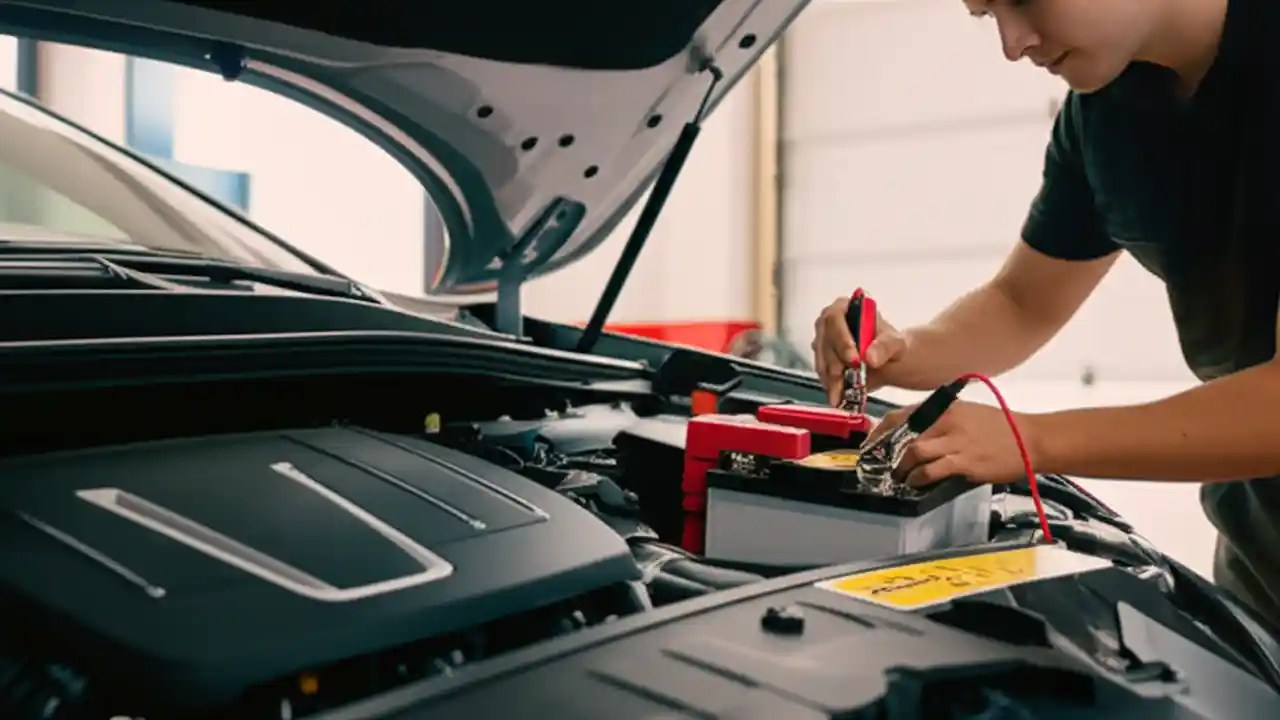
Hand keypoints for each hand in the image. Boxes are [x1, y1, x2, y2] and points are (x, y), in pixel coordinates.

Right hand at [811, 295, 908, 405]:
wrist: (887, 359)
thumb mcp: (896, 343)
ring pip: (821, 359)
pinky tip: (837, 396)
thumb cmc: (890, 345)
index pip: (836, 319)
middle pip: (824, 341)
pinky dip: (829, 385)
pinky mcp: (820, 358)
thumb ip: (886, 346)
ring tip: (840, 396)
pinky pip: (821, 372)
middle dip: (835, 364)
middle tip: (846, 383)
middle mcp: (828, 321)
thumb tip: (871, 357)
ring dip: (830, 379)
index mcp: (845, 306)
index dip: (842, 339)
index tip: (853, 359)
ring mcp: (822, 340)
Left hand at [865, 399, 1037, 486]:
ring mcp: (956, 442)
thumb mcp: (967, 413)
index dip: (880, 431)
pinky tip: (915, 483)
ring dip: (900, 468)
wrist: (1032, 439)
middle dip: (885, 452)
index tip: (871, 443)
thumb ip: (940, 420)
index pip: (900, 415)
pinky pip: (931, 471)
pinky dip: (918, 478)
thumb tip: (914, 434)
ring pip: (913, 453)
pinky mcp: (965, 462)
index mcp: (945, 408)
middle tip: (879, 465)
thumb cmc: (1002, 428)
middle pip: (902, 435)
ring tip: (898, 477)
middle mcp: (947, 421)